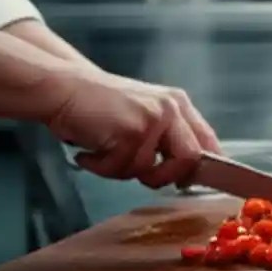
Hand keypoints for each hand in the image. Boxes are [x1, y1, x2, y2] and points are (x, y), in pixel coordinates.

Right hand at [40, 66, 221, 187]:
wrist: (63, 88)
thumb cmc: (98, 106)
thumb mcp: (143, 114)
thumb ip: (166, 137)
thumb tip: (186, 175)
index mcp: (177, 104)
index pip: (208, 140)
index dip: (207, 166)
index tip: (194, 183)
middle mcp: (170, 110)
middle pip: (190, 159)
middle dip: (165, 176)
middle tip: (142, 176)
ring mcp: (151, 120)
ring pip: (147, 170)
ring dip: (119, 170)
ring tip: (102, 152)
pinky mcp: (130, 132)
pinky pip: (120, 169)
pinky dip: (100, 168)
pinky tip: (89, 152)